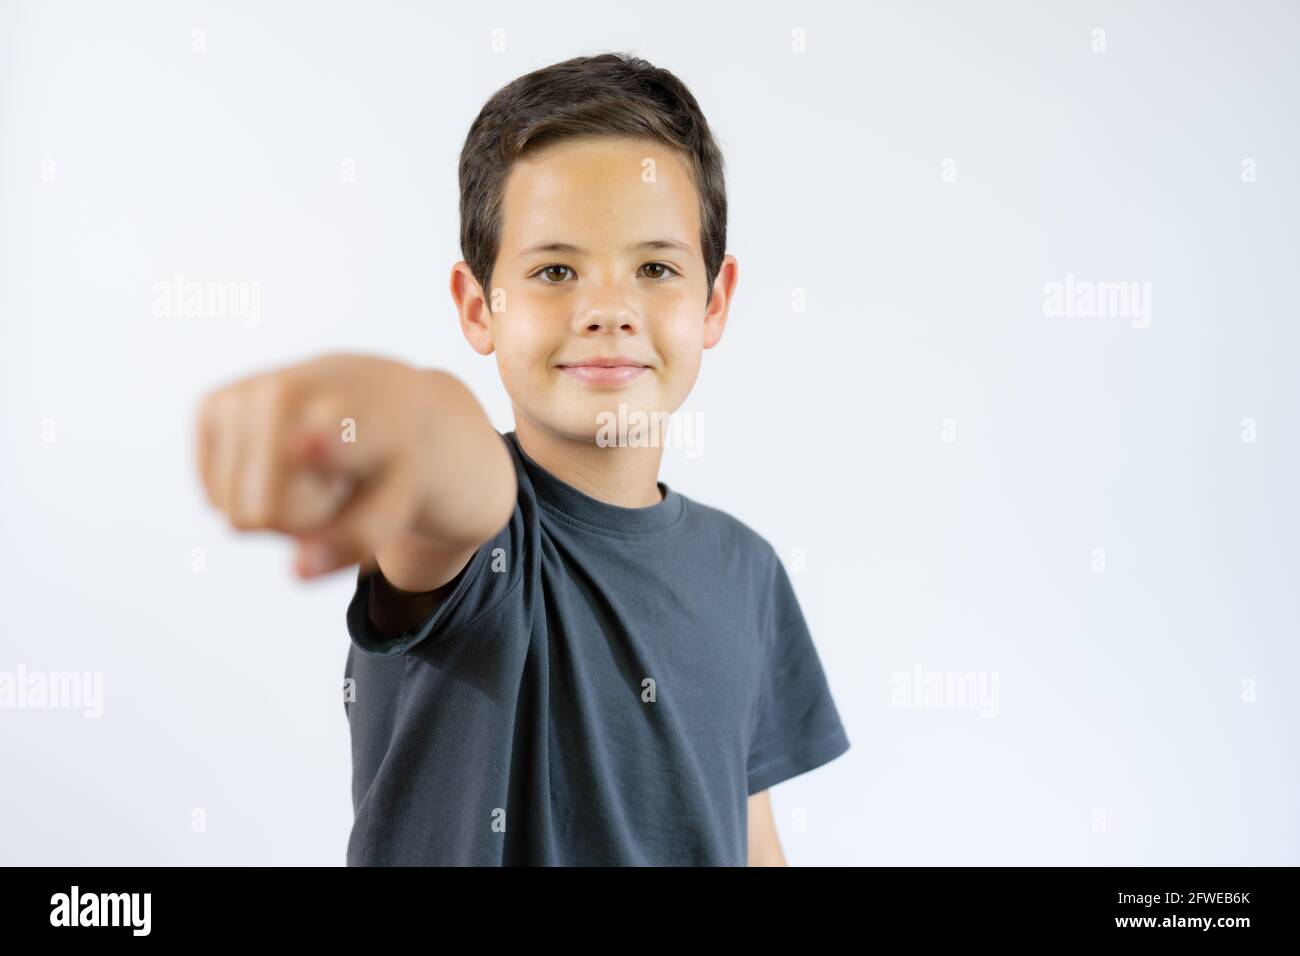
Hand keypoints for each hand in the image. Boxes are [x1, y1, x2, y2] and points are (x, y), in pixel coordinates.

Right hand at [194, 353, 436, 578]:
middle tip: (335, 478)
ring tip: (311, 462)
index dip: (322, 447)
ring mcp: (244, 394)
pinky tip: (279, 454)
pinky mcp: (211, 405)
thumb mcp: (393, 503)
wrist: (370, 393)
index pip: (327, 437)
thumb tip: (299, 570)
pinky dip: (246, 489)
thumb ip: (357, 540)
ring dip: (274, 503)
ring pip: (234, 511)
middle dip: (301, 517)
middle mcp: (291, 391)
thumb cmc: (383, 462)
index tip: (310, 443)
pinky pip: (214, 497)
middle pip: (266, 516)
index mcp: (355, 415)